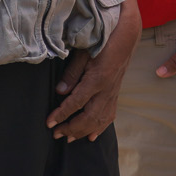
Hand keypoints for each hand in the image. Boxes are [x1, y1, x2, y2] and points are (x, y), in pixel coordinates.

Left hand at [48, 17, 137, 140]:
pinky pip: (109, 115)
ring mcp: (113, 93)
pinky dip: (100, 128)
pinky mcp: (115, 94)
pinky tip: (92, 136)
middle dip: (71, 128)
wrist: (126, 37)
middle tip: (56, 134)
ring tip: (69, 138)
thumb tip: (60, 92)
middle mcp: (107, 90)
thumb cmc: (102, 41)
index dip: (61, 115)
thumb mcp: (83, 53)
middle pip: (88, 117)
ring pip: (100, 120)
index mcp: (97, 79)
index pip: (76, 103)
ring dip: (84, 131)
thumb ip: (72, 73)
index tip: (49, 123)